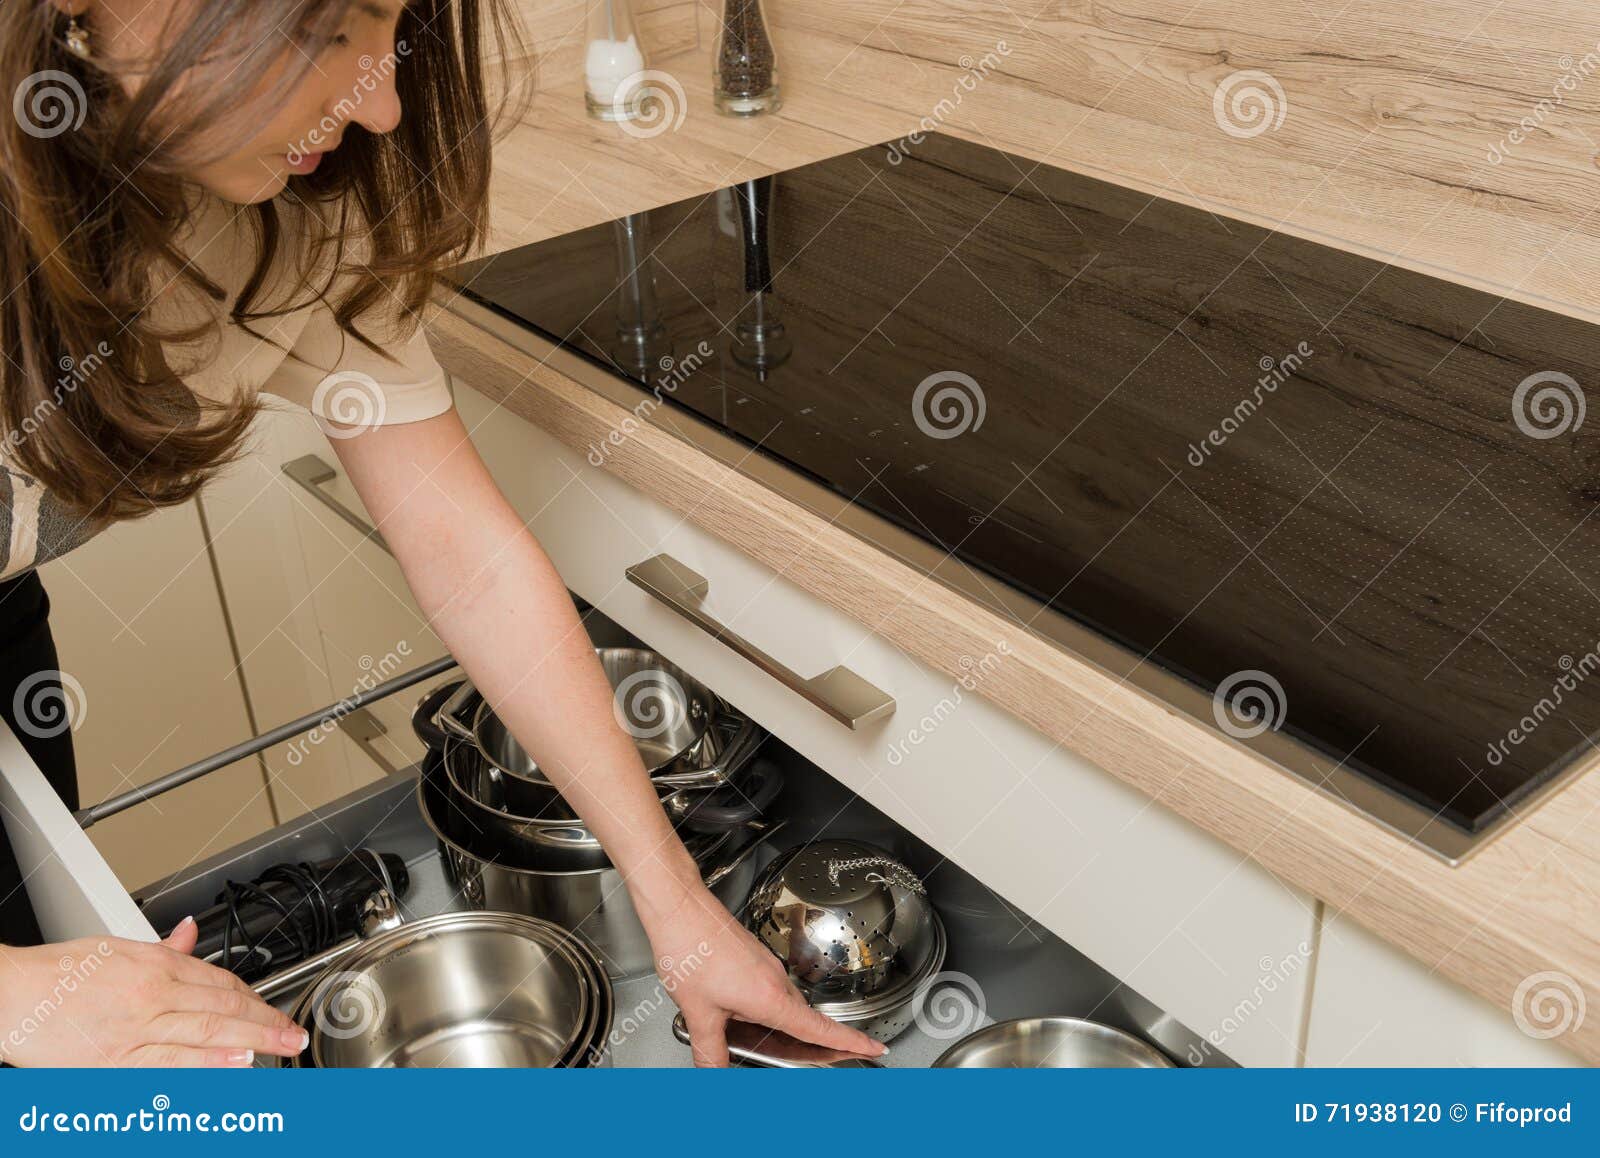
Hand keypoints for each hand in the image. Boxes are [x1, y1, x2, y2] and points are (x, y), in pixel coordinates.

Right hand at [0, 917, 309, 1066]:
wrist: (11, 995)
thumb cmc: (58, 974)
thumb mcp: (116, 948)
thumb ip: (161, 948)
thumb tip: (190, 931)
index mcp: (155, 965)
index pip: (220, 981)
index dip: (254, 998)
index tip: (273, 1010)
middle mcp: (153, 994)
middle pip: (223, 1007)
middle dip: (266, 1021)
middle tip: (294, 1034)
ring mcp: (138, 1028)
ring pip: (207, 1033)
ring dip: (250, 1040)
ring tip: (279, 1047)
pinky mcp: (118, 1060)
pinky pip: (172, 1062)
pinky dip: (208, 1064)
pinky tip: (235, 1064)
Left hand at [649, 888, 887, 1066]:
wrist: (679, 908)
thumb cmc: (690, 949)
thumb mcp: (698, 1013)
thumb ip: (710, 1050)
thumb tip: (713, 1074)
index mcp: (770, 997)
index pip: (819, 1029)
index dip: (850, 1042)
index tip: (874, 1048)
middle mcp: (775, 979)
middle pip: (803, 1019)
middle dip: (814, 1042)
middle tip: (826, 1059)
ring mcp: (765, 965)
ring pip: (785, 1003)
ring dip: (783, 1024)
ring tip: (768, 1043)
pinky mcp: (753, 957)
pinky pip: (771, 988)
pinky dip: (767, 1006)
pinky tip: (741, 1012)